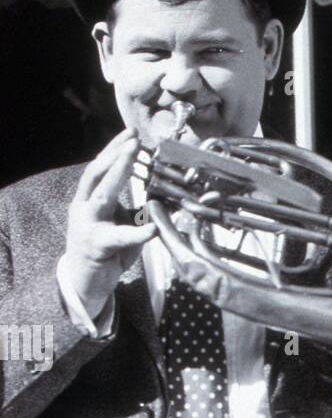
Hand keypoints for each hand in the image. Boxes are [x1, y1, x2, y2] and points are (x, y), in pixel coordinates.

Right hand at [58, 129, 156, 319]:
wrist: (85, 284)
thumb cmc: (105, 253)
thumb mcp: (122, 227)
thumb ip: (137, 212)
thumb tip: (162, 199)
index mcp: (88, 199)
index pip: (100, 167)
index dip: (114, 150)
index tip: (131, 133)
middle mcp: (83, 207)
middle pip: (96, 173)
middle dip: (115, 154)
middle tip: (133, 138)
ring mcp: (86, 225)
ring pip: (101, 194)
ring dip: (117, 174)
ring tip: (132, 158)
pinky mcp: (96, 246)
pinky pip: (119, 237)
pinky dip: (136, 231)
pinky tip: (152, 228)